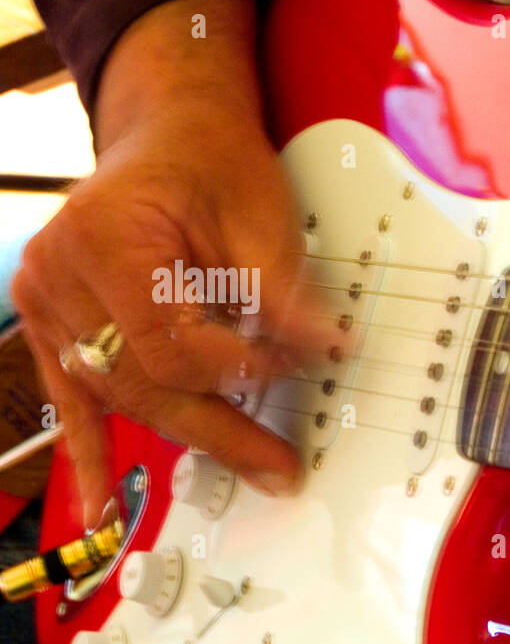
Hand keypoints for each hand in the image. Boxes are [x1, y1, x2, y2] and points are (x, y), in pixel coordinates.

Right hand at [10, 0, 332, 525]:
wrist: (170, 138)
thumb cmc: (208, 164)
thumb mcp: (260, 215)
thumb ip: (283, 292)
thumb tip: (329, 350)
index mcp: (104, 239)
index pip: (173, 345)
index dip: (241, 369)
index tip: (297, 368)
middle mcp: (59, 273)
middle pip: (143, 383)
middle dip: (221, 429)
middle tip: (280, 465)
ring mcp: (46, 302)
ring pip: (121, 397)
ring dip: (185, 432)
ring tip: (247, 465)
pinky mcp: (52, 324)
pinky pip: (71, 399)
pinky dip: (90, 452)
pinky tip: (100, 505)